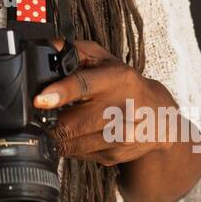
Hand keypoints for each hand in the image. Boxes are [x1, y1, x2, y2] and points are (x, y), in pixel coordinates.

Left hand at [32, 38, 169, 166]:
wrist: (159, 117)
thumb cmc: (125, 84)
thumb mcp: (106, 60)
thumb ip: (76, 51)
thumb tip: (48, 47)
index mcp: (115, 79)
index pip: (84, 85)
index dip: (59, 93)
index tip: (40, 100)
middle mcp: (120, 108)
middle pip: (71, 123)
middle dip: (50, 121)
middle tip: (44, 115)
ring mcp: (120, 135)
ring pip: (72, 143)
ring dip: (57, 136)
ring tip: (59, 125)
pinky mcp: (116, 154)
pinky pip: (79, 154)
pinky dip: (70, 146)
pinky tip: (78, 135)